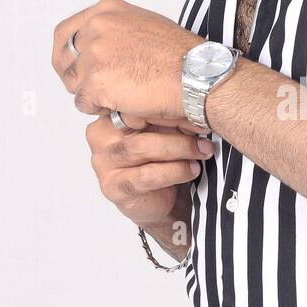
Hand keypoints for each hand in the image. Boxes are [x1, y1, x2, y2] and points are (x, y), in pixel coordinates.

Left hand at [52, 0, 202, 122]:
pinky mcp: (97, 83)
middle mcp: (97, 29)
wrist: (197, 75)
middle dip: (75, 77)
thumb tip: (103, 45)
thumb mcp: (145, 24)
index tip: (68, 66)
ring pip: (74, 83)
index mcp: (107, 11)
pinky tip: (122, 106)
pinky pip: (84, 103)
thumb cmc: (182, 56)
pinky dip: (100, 109)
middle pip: (65, 59)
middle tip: (90, 89)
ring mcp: (94, 56)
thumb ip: (118, 31)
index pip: (65, 32)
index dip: (64, 53)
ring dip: (90, 95)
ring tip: (117, 98)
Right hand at [85, 113, 213, 228]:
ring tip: (200, 152)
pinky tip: (191, 170)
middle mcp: (101, 136)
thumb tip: (195, 105)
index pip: (137, 103)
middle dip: (175, 125)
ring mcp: (103, 162)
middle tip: (205, 132)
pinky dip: (175, 171)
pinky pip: (146, 175)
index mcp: (112, 116)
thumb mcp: (167, 132)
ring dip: (178, 149)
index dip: (169, 106)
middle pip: (137, 121)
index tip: (198, 109)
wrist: (161, 203)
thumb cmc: (161, 162)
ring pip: (142, 147)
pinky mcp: (113, 186)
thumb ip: (171, 118)